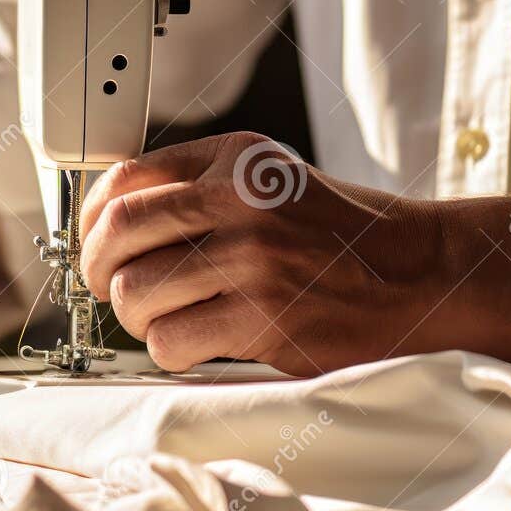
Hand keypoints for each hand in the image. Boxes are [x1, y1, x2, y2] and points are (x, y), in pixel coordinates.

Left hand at [79, 132, 444, 374]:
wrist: (419, 275)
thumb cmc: (338, 236)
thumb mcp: (271, 181)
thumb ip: (200, 188)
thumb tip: (110, 222)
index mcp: (237, 160)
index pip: (127, 179)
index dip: (90, 219)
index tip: (92, 244)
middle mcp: (242, 202)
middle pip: (118, 235)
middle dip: (98, 272)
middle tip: (110, 289)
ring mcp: (254, 262)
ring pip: (136, 294)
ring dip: (137, 318)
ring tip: (165, 318)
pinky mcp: (264, 320)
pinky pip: (172, 342)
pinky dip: (170, 350)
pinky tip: (196, 343)